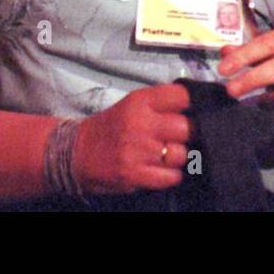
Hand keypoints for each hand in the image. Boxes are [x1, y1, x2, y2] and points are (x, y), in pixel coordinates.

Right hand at [72, 84, 191, 194]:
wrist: (77, 152)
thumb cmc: (111, 127)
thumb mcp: (132, 105)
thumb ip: (161, 104)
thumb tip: (195, 106)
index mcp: (140, 101)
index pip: (182, 96)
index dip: (191, 105)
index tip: (189, 111)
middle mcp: (140, 123)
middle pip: (187, 128)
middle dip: (186, 135)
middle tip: (175, 138)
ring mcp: (138, 150)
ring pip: (181, 154)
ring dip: (176, 158)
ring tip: (162, 156)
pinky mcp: (135, 174)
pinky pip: (172, 177)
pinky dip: (169, 176)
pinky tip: (159, 170)